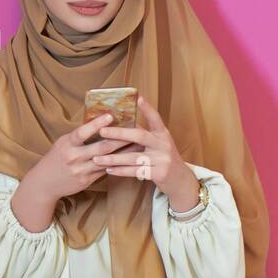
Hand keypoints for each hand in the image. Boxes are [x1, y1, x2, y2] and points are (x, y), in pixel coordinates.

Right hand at [11, 114, 132, 230]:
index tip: (110, 116)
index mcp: (66, 144)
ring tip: (138, 144)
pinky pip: (105, 171)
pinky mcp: (86, 180)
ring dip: (124, 152)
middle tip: (136, 129)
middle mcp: (73, 157)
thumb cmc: (55, 159)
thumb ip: (78, 137)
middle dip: (120, 139)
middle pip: (101, 147)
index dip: (97, 124)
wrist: (44, 183)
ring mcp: (80, 170)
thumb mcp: (62, 144)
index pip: (82, 132)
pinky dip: (117, 164)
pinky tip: (128, 159)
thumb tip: (98, 124)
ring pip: (107, 160)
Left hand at [92, 96, 200, 210]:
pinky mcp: (159, 173)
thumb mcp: (158, 143)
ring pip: (134, 157)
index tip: (138, 97)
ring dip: (113, 158)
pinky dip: (121, 171)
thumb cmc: (162, 158)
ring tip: (96, 158)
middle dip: (119, 133)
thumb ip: (143, 134)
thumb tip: (119, 122)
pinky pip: (136, 171)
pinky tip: (108, 170)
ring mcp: (163, 159)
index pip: (155, 118)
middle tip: (102, 131)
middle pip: (140, 136)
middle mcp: (163, 144)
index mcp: (162, 134)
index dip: (147, 108)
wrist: (180, 179)